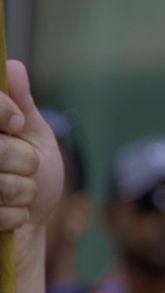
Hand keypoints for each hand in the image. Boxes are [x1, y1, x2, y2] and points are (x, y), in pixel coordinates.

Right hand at [0, 61, 58, 232]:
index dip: (2, 110)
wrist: (27, 224)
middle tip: (26, 166)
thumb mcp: (33, 136)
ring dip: (21, 191)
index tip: (17, 123)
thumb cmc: (31, 175)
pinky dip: (15, 215)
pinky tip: (11, 214)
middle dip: (22, 159)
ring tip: (19, 192)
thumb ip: (21, 106)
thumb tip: (13, 68)